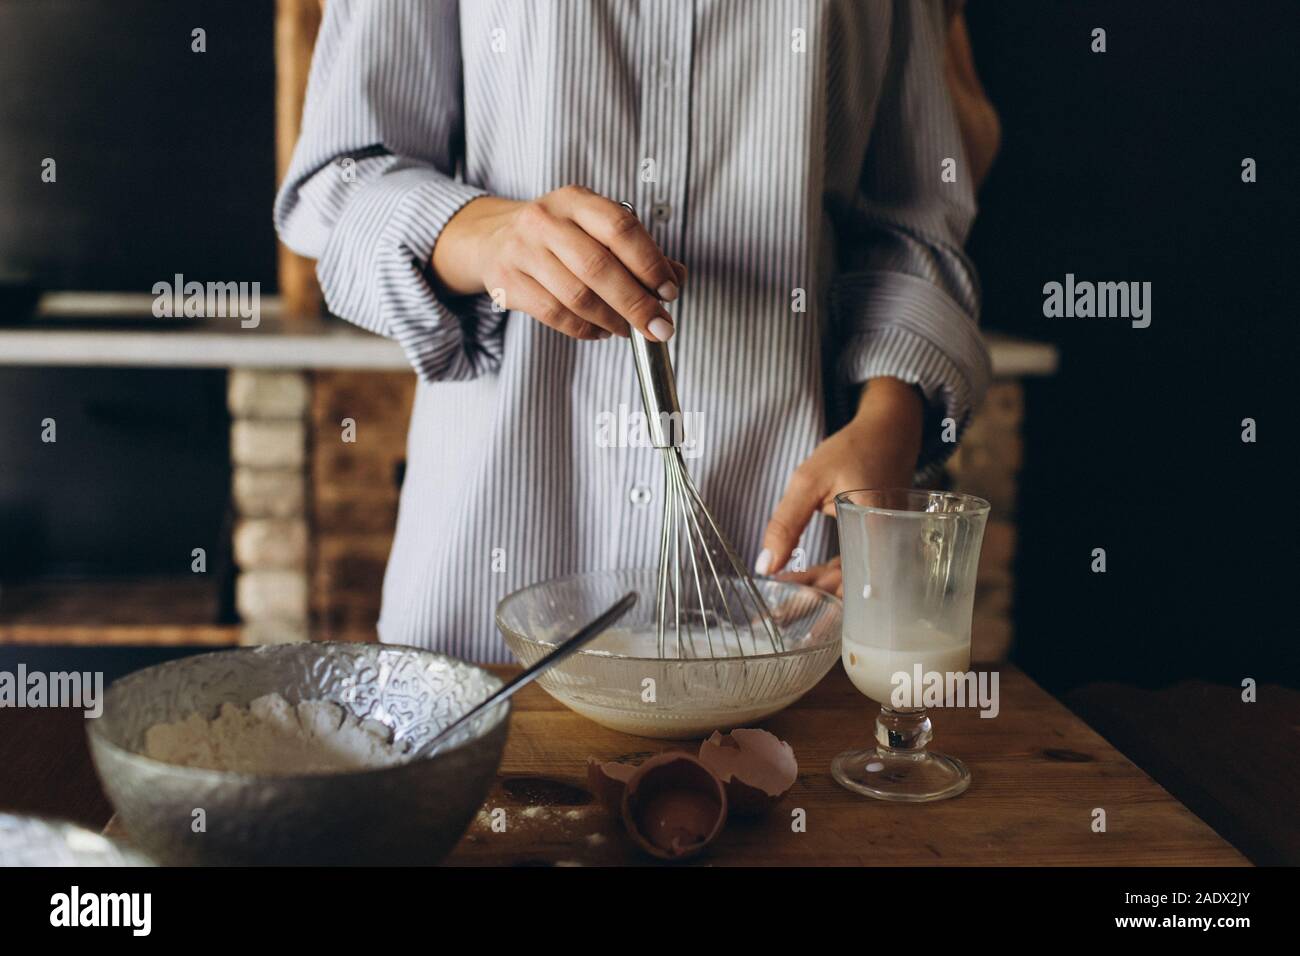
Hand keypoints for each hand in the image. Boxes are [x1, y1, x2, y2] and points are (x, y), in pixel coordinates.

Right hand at [430, 185, 685, 340]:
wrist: (492, 238)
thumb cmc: (557, 236)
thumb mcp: (593, 226)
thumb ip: (636, 250)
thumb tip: (675, 278)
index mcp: (576, 200)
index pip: (620, 228)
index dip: (650, 262)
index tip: (669, 290)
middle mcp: (545, 220)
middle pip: (599, 267)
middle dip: (637, 303)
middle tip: (660, 326)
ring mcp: (522, 251)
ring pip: (577, 296)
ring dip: (612, 321)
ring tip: (629, 330)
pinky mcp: (507, 282)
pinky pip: (555, 315)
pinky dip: (586, 329)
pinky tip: (601, 330)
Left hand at [757, 378, 924, 596]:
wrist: (889, 432)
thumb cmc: (852, 450)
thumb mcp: (809, 481)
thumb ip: (786, 523)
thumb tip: (765, 566)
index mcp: (876, 536)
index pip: (846, 586)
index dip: (816, 607)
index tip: (783, 615)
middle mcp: (887, 550)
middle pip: (848, 592)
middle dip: (810, 607)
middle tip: (774, 618)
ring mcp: (885, 550)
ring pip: (849, 585)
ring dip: (815, 594)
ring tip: (780, 600)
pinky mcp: (877, 546)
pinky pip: (853, 571)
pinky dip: (826, 578)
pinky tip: (799, 579)